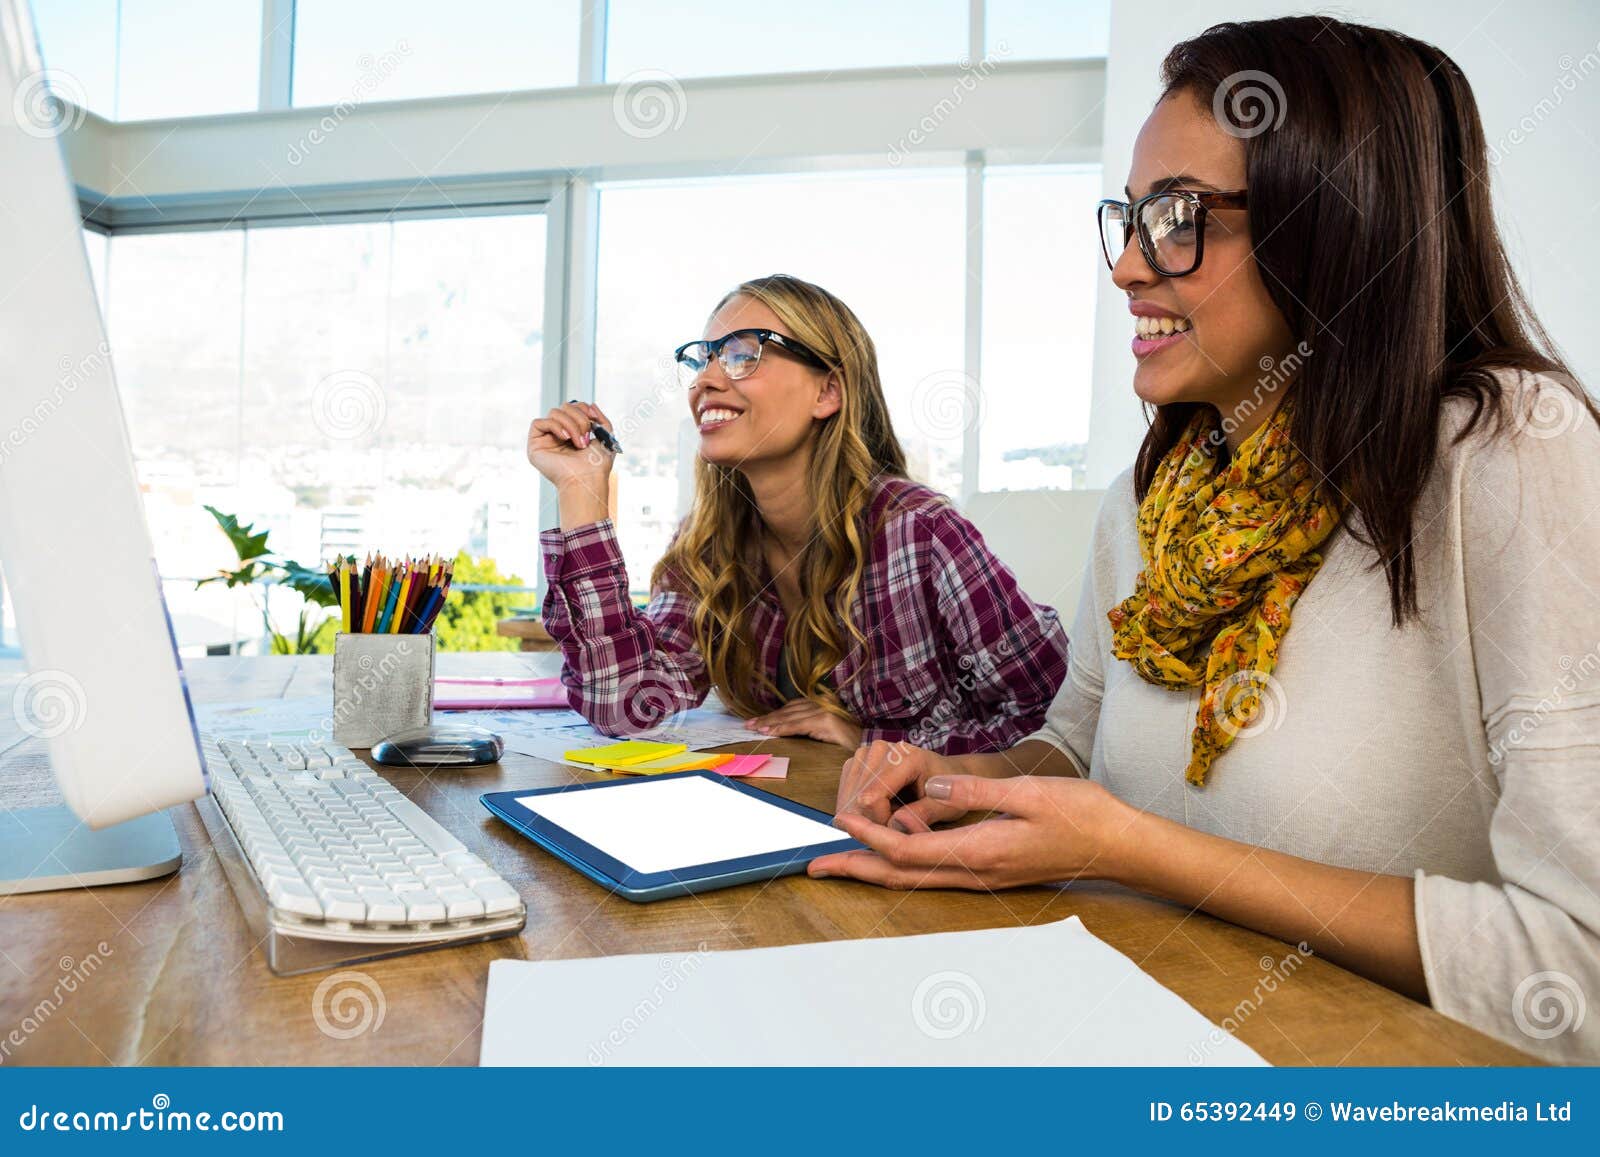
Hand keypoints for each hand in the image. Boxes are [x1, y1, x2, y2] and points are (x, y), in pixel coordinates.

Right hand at [526, 401, 615, 491]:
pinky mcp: (535, 446)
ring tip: (578, 442)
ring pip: (554, 413)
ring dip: (571, 424)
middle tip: (586, 436)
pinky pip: (538, 422)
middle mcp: (557, 435)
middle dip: (579, 418)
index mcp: (572, 432)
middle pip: (564, 407)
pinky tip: (565, 438)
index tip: (594, 418)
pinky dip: (555, 426)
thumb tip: (592, 405)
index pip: (573, 407)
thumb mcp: (606, 437)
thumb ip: (602, 420)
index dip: (583, 408)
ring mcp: (545, 440)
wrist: (587, 479)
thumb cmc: (597, 464)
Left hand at [744, 700, 861, 748]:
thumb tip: (786, 732)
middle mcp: (822, 704)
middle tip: (749, 725)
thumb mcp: (825, 733)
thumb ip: (809, 728)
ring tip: (756, 728)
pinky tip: (771, 732)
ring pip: (791, 717)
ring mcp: (824, 711)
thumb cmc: (850, 742)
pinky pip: (800, 725)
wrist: (871, 744)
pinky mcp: (827, 721)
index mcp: (821, 704)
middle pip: (788, 710)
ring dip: (771, 723)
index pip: (792, 708)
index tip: (756, 721)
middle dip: (767, 718)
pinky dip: (783, 728)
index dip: (773, 714)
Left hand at [808, 773, 1130, 890]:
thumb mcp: (1027, 793)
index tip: (838, 820)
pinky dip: (902, 864)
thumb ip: (975, 792)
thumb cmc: (1078, 814)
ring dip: (874, 869)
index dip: (868, 836)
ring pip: (915, 877)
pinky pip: (933, 872)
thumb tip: (930, 789)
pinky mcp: (988, 870)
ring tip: (840, 862)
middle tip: (814, 864)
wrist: (1115, 844)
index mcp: (980, 851)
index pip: (908, 849)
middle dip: (855, 868)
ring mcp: (981, 875)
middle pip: (901, 874)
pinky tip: (889, 856)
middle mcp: (975, 871)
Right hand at [833, 739, 963, 828]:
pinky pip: (844, 793)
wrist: (943, 774)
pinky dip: (857, 809)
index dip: (880, 822)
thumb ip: (924, 815)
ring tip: (889, 813)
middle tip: (895, 823)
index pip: (871, 797)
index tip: (899, 828)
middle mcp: (882, 749)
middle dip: (871, 821)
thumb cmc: (947, 792)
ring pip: (847, 798)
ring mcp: (865, 752)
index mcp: (907, 757)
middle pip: (856, 798)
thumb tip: (894, 825)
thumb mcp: (947, 807)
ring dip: (863, 815)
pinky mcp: (856, 760)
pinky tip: (877, 809)